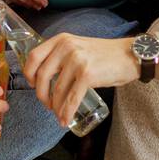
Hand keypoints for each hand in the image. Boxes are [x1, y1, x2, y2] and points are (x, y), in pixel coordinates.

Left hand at [23, 35, 138, 126]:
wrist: (130, 55)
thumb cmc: (104, 55)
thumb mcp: (78, 46)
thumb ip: (62, 55)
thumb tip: (44, 77)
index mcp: (61, 40)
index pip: (33, 57)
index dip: (28, 74)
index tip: (32, 85)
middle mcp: (66, 47)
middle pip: (41, 76)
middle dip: (41, 95)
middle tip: (47, 104)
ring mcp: (77, 61)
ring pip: (56, 90)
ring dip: (55, 107)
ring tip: (58, 113)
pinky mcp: (87, 75)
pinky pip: (71, 99)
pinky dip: (66, 112)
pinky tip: (65, 119)